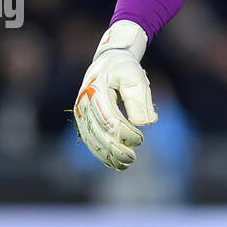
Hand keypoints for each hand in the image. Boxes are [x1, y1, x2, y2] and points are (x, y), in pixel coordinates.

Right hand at [74, 21, 156, 169]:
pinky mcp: (83, 120)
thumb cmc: (124, 69)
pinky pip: (89, 139)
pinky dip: (100, 153)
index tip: (140, 139)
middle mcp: (84, 103)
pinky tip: (113, 162)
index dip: (125, 133)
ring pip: (91, 139)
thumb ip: (139, 97)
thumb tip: (145, 123)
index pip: (109, 119)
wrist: (108, 63)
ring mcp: (81, 113)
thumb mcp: (135, 76)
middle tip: (132, 158)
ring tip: (125, 164)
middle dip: (115, 149)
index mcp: (96, 90)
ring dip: (107, 155)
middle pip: (98, 132)